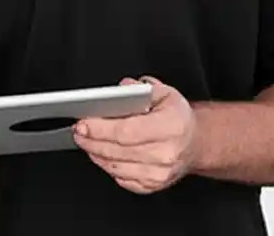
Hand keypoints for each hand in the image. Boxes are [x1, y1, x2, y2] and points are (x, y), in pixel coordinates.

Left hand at [72, 76, 196, 194]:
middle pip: (117, 150)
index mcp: (170, 127)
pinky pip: (122, 178)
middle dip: (92, 140)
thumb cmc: (178, 119)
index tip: (84, 123)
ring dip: (96, 154)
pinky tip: (102, 154)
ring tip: (86, 141)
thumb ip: (141, 88)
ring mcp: (160, 173)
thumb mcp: (165, 94)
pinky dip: (108, 166)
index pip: (126, 131)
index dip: (100, 128)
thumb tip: (121, 89)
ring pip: (116, 167)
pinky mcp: (153, 185)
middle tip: (79, 131)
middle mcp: (166, 153)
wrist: (195, 143)